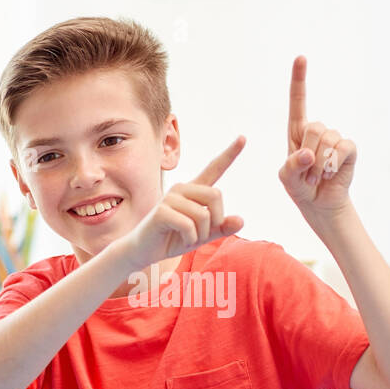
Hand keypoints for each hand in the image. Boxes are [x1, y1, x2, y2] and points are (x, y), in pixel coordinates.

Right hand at [119, 136, 245, 270]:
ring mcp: (170, 197)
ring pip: (203, 214)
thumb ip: (222, 227)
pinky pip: (188, 225)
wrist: (146, 250)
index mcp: (195, 190)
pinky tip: (180, 241)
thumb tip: (241, 220)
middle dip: (216, 220)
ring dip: (201, 234)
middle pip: (216, 195)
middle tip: (203, 234)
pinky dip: (190, 239)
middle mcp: (183, 188)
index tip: (243, 137)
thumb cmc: (174, 239)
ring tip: (188, 238)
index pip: (214, 168)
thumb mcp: (203, 235)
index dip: (230, 154)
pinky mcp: (162, 210)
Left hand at [281, 55, 355, 220]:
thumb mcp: (287, 178)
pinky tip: (331, 174)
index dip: (299, 79)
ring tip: (318, 177)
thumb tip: (309, 155)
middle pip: (313, 128)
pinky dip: (335, 165)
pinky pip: (343, 149)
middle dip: (308, 155)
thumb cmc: (300, 187)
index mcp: (297, 131)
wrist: (320, 203)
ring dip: (320, 166)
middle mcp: (317, 131)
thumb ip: (292, 166)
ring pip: (328, 141)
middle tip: (307, 173)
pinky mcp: (349, 150)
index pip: (297, 101)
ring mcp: (335, 139)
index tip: (300, 57)